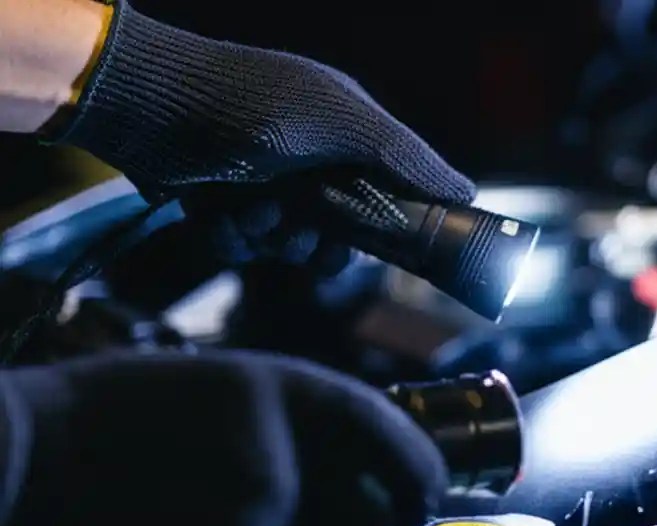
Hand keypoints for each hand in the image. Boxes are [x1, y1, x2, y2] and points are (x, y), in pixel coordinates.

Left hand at [50, 0, 474, 272]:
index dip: (393, 223)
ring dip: (274, 235)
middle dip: (325, 239)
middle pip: (345, 231)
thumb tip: (469, 191)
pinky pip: (244, 246)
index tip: (389, 242)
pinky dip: (233, 234)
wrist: (145, 108)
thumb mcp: (342, 123)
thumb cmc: (250, 105)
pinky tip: (219, 208)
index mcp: (348, 130)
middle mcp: (310, 157)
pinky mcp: (220, 204)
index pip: (393, 190)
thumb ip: (407, 159)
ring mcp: (265, 182)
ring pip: (293, 244)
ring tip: (252, 205)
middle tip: (310, 228)